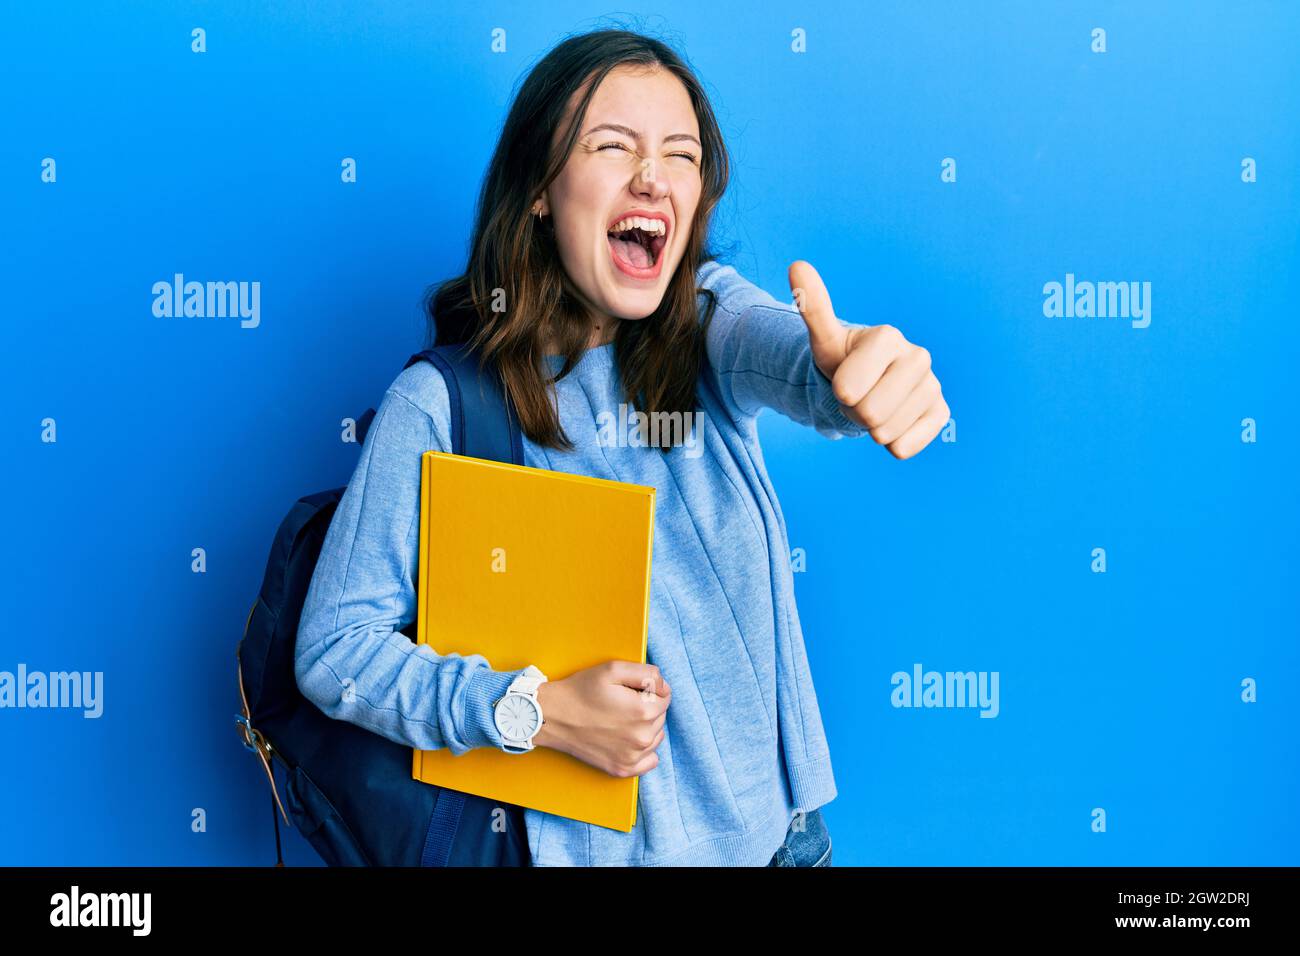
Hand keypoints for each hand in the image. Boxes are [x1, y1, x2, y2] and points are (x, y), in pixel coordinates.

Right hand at [533, 661, 668, 777]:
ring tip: (620, 719)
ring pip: (656, 736)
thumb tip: (664, 686)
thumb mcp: (613, 669)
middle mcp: (642, 737)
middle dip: (647, 706)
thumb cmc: (581, 691)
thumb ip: (647, 673)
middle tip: (620, 702)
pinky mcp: (622, 769)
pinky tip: (626, 739)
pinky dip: (643, 750)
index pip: (665, 696)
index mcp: (643, 711)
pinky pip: (650, 760)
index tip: (630, 689)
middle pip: (661, 716)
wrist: (553, 716)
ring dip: (645, 726)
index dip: (648, 689)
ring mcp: (633, 756)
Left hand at [789, 260, 948, 459]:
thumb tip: (796, 264)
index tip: (845, 379)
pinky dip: (890, 443)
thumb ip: (812, 305)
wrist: (868, 383)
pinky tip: (893, 421)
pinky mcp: (941, 413)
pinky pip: (904, 447)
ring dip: (871, 428)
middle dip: (854, 412)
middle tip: (858, 396)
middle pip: (869, 415)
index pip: (848, 390)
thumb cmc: (843, 360)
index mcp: (888, 337)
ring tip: (874, 404)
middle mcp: (918, 357)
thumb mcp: (824, 338)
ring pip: (884, 433)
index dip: (839, 392)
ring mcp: (933, 386)